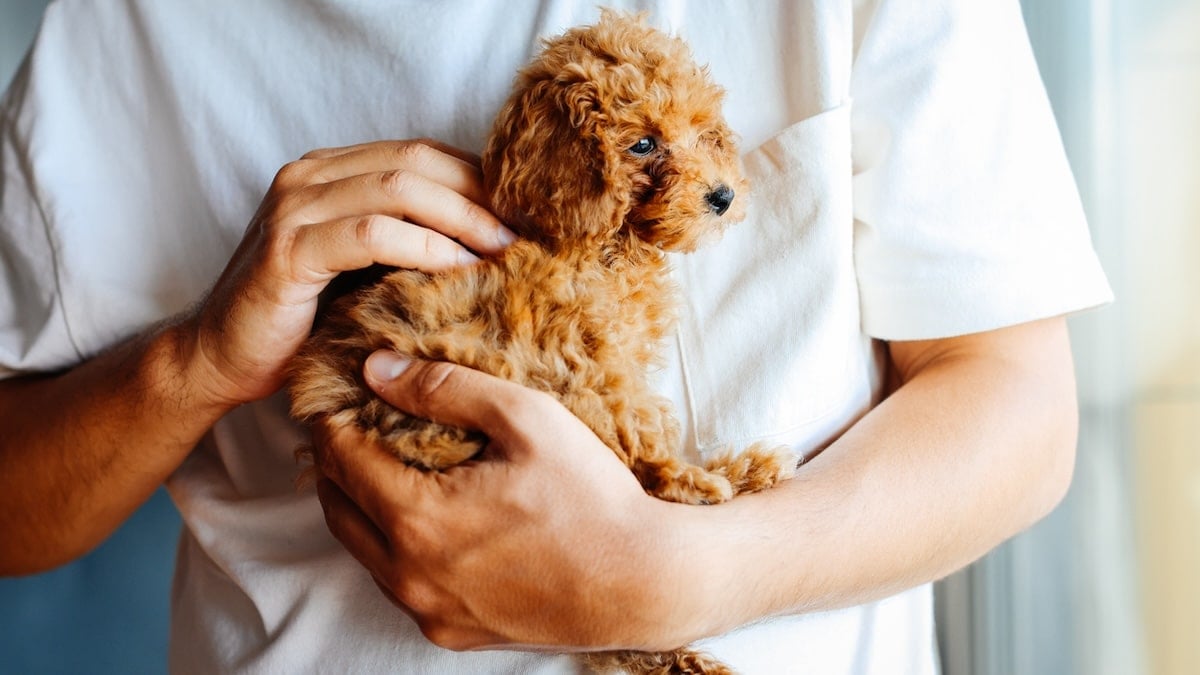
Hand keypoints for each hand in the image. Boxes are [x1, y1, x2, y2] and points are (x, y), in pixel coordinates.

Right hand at [181, 140, 514, 406]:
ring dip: (461, 219)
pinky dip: (424, 248)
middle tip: (523, 233)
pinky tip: (458, 271)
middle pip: (416, 161)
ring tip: (501, 252)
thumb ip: (407, 243)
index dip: (477, 178)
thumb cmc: (301, 321)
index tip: (524, 214)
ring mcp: (295, 207)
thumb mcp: (363, 271)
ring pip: (399, 188)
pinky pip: (373, 234)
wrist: (220, 358)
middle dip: (479, 194)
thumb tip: (492, 244)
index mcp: (330, 171)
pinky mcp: (288, 248)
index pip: (420, 154)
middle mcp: (309, 176)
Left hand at [313, 353, 698, 651]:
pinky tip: (429, 520)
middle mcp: (409, 575)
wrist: (643, 583)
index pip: (339, 460)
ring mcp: (429, 610)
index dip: (333, 421)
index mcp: (418, 518)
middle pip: (337, 508)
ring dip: (363, 507)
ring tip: (387, 469)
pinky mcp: (452, 632)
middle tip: (355, 428)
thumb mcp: (526, 419)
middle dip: (336, 463)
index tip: (340, 397)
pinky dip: (396, 548)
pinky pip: (400, 585)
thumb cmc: (591, 498)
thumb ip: (445, 389)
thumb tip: (376, 369)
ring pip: (363, 551)